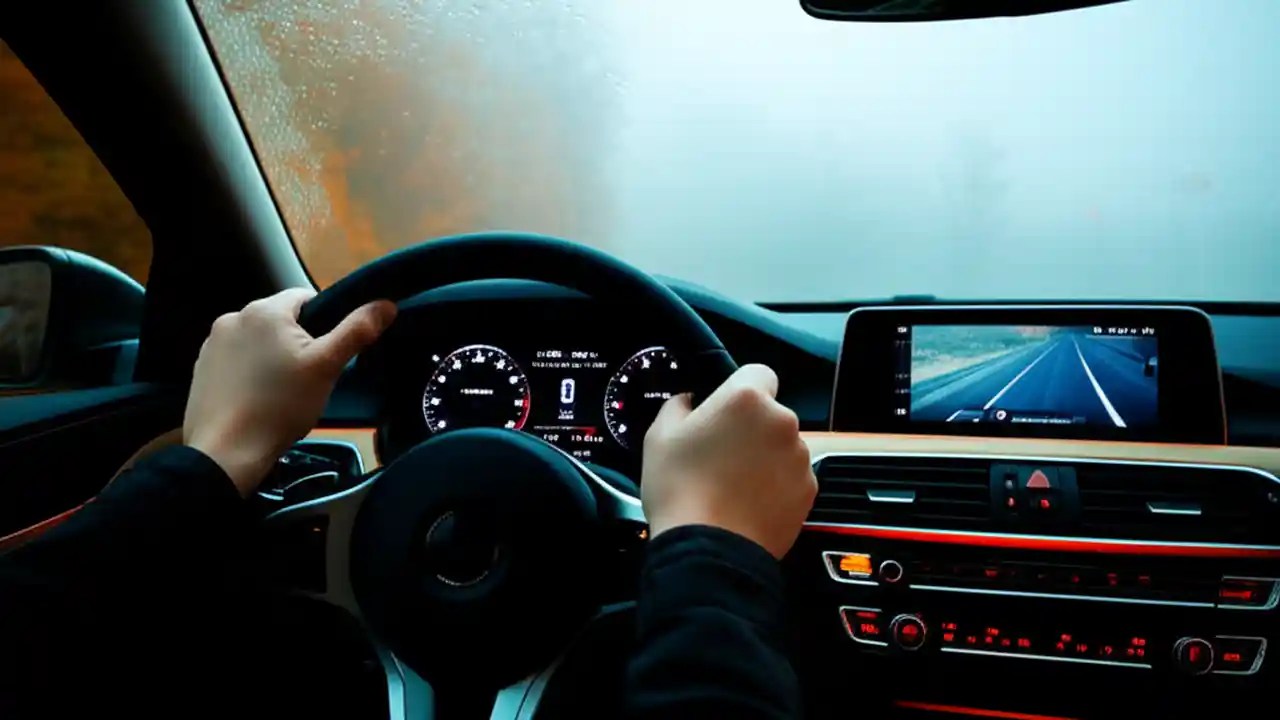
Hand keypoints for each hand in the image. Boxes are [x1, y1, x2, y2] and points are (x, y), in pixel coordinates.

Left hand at [183, 289, 395, 495]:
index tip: (328, 355)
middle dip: (298, 342)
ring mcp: (212, 343)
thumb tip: (386, 304)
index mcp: (265, 310)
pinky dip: (250, 372)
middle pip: (281, 320)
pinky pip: (237, 360)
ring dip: (273, 356)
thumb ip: (357, 331)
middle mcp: (233, 317)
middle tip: (309, 378)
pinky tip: (257, 399)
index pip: (306, 298)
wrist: (226, 452)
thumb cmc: (281, 406)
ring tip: (282, 392)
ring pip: (259, 340)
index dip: (325, 323)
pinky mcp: (201, 368)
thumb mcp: (327, 367)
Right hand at [641, 364, 816, 558]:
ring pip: (782, 447)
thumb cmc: (680, 489)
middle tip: (720, 454)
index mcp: (746, 399)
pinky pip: (791, 477)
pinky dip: (775, 486)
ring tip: (732, 483)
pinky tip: (747, 502)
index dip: (741, 390)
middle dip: (751, 429)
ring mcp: (799, 458)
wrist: (708, 549)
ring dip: (764, 457)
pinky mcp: (808, 491)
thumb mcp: (659, 435)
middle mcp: (781, 422)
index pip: (758, 373)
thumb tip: (689, 401)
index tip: (726, 409)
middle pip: (770, 414)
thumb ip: (678, 405)